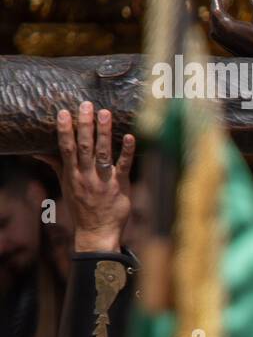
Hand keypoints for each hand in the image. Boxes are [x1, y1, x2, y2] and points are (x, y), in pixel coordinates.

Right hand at [37, 102, 134, 253]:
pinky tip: (130, 137)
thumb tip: (38, 151)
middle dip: (85, 126)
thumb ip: (56, 164)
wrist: (97, 231)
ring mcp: (104, 180)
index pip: (66, 148)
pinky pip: (124, 166)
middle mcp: (86, 175)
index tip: (64, 112)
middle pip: (84, 147)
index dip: (65, 130)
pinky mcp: (121, 185)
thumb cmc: (82, 205)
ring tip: (106, 113)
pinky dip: (127, 151)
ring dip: (104, 133)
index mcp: (72, 174)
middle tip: (86, 105)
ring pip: (103, 153)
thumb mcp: (66, 184)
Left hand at [209, 0, 252, 55]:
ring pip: (223, 39)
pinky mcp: (252, 53)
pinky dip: (224, 28)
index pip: (228, 27)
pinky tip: (230, 15)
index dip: (217, 10)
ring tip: (224, 2)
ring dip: (218, 20)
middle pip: (221, 33)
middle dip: (215, 13)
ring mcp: (252, 54)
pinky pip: (228, 42)